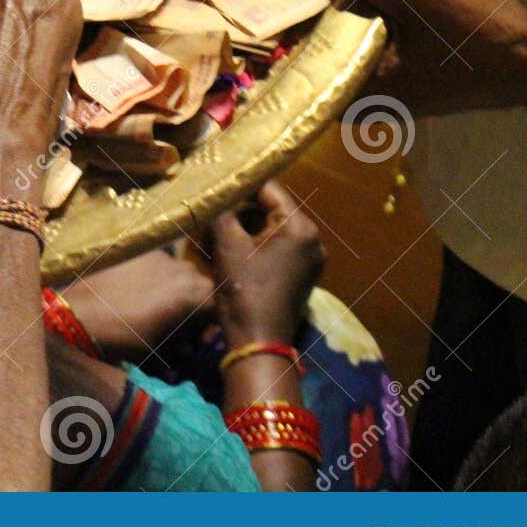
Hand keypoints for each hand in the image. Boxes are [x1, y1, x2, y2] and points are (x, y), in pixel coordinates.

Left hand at [60, 249, 215, 360]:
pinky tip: (132, 291)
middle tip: (173, 329)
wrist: (82, 314)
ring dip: (172, 291)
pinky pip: (155, 264)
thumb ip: (182, 354)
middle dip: (191, 309)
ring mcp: (163, 255)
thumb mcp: (161, 352)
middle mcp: (187, 270)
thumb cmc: (126, 340)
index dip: (209, 327)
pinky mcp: (140, 249)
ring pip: (178, 275)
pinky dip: (151, 278)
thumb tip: (186, 357)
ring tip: (150, 309)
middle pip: (201, 289)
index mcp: (199, 296)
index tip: (196, 341)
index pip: (220, 310)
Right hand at [209, 181, 322, 347]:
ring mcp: (311, 259)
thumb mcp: (227, 245)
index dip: (240, 185)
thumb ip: (222, 211)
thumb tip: (213, 191)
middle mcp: (313, 239)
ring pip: (275, 229)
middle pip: (273, 208)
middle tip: (213, 210)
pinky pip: (280, 248)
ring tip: (219, 230)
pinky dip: (258, 245)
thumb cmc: (243, 290)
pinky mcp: (304, 275)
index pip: (269, 189)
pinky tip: (235, 251)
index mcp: (300, 227)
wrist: (257, 342)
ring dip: (248, 227)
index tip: (216, 183)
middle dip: (242, 209)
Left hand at [310, 0, 526, 116]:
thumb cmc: (478, 30)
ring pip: (344, 45)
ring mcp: (383, 95)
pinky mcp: (402, 80)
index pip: (296, 57)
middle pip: (318, 48)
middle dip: (316, 9)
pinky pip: (367, 46)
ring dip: (343, 10)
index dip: (290, 16)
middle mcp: (361, 104)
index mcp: (353, 95)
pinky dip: (366, 19)